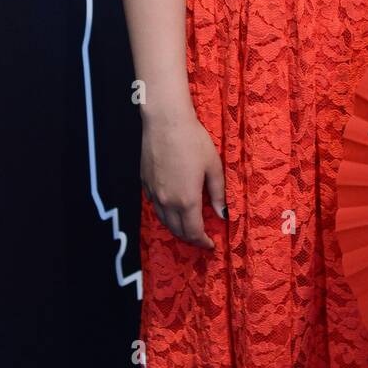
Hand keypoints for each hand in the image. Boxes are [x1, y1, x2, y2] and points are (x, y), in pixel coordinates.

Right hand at [141, 104, 225, 248]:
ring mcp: (154, 193)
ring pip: (164, 221)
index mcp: (187, 200)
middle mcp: (167, 201)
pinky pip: (155, 206)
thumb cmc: (193, 141)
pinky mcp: (145, 183)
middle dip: (190, 238)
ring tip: (188, 227)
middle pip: (177, 230)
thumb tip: (222, 214)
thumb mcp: (213, 166)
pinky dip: (165, 214)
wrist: (166, 122)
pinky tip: (173, 208)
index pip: (194, 232)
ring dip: (177, 228)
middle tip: (201, 238)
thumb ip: (217, 193)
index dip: (203, 242)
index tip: (211, 245)